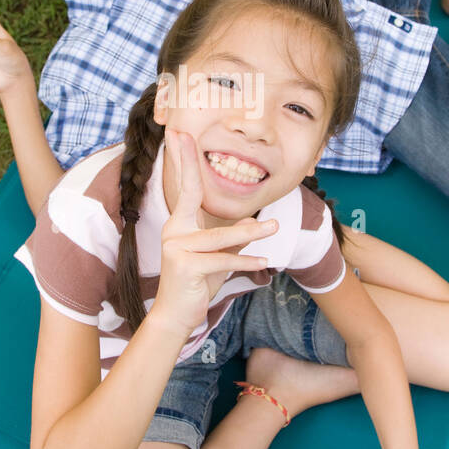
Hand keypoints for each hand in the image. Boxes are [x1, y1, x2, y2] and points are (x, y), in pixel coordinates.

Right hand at [151, 130, 277, 338]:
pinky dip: (245, 262)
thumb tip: (252, 223)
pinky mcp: (186, 267)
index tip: (178, 133)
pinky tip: (264, 263)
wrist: (176, 315)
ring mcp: (176, 248)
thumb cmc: (195, 283)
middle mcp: (174, 231)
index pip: (185, 187)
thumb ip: (233, 238)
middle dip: (188, 162)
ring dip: (250, 233)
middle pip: (187, 193)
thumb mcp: (218, 256)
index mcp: (179, 224)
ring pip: (219, 237)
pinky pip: (222, 260)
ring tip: (274, 229)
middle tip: (187, 134)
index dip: (183, 160)